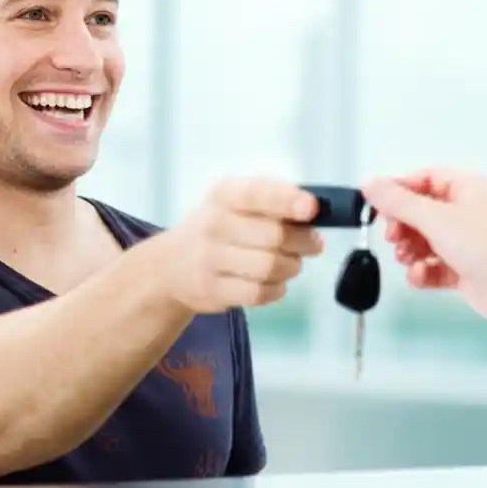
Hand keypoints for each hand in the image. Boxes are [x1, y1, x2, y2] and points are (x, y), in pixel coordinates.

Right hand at [153, 177, 324, 313]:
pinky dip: (277, 289)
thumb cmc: (219, 229)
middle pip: (275, 236)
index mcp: (225, 195)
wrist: (170, 266)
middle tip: (313, 244)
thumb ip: (274, 202)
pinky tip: (275, 281)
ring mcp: (210, 260)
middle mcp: (214, 224)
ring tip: (291, 263)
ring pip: (270, 267)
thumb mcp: (236, 204)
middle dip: (304, 242)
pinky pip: (259, 293)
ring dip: (292, 267)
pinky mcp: (213, 290)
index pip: (257, 193)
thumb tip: (316, 211)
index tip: (311, 208)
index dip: (287, 200)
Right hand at [362, 170, 486, 323]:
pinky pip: (434, 266)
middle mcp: (469, 212)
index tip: (379, 204)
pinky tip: (421, 275)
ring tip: (408, 258)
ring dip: (410, 251)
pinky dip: (423, 272)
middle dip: (403, 226)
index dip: (400, 190)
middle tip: (394, 235)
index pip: (426, 179)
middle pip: (421, 212)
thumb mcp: (436, 218)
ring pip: (425, 241)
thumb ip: (399, 202)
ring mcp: (468, 241)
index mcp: (470, 188)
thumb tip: (372, 185)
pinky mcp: (465, 268)